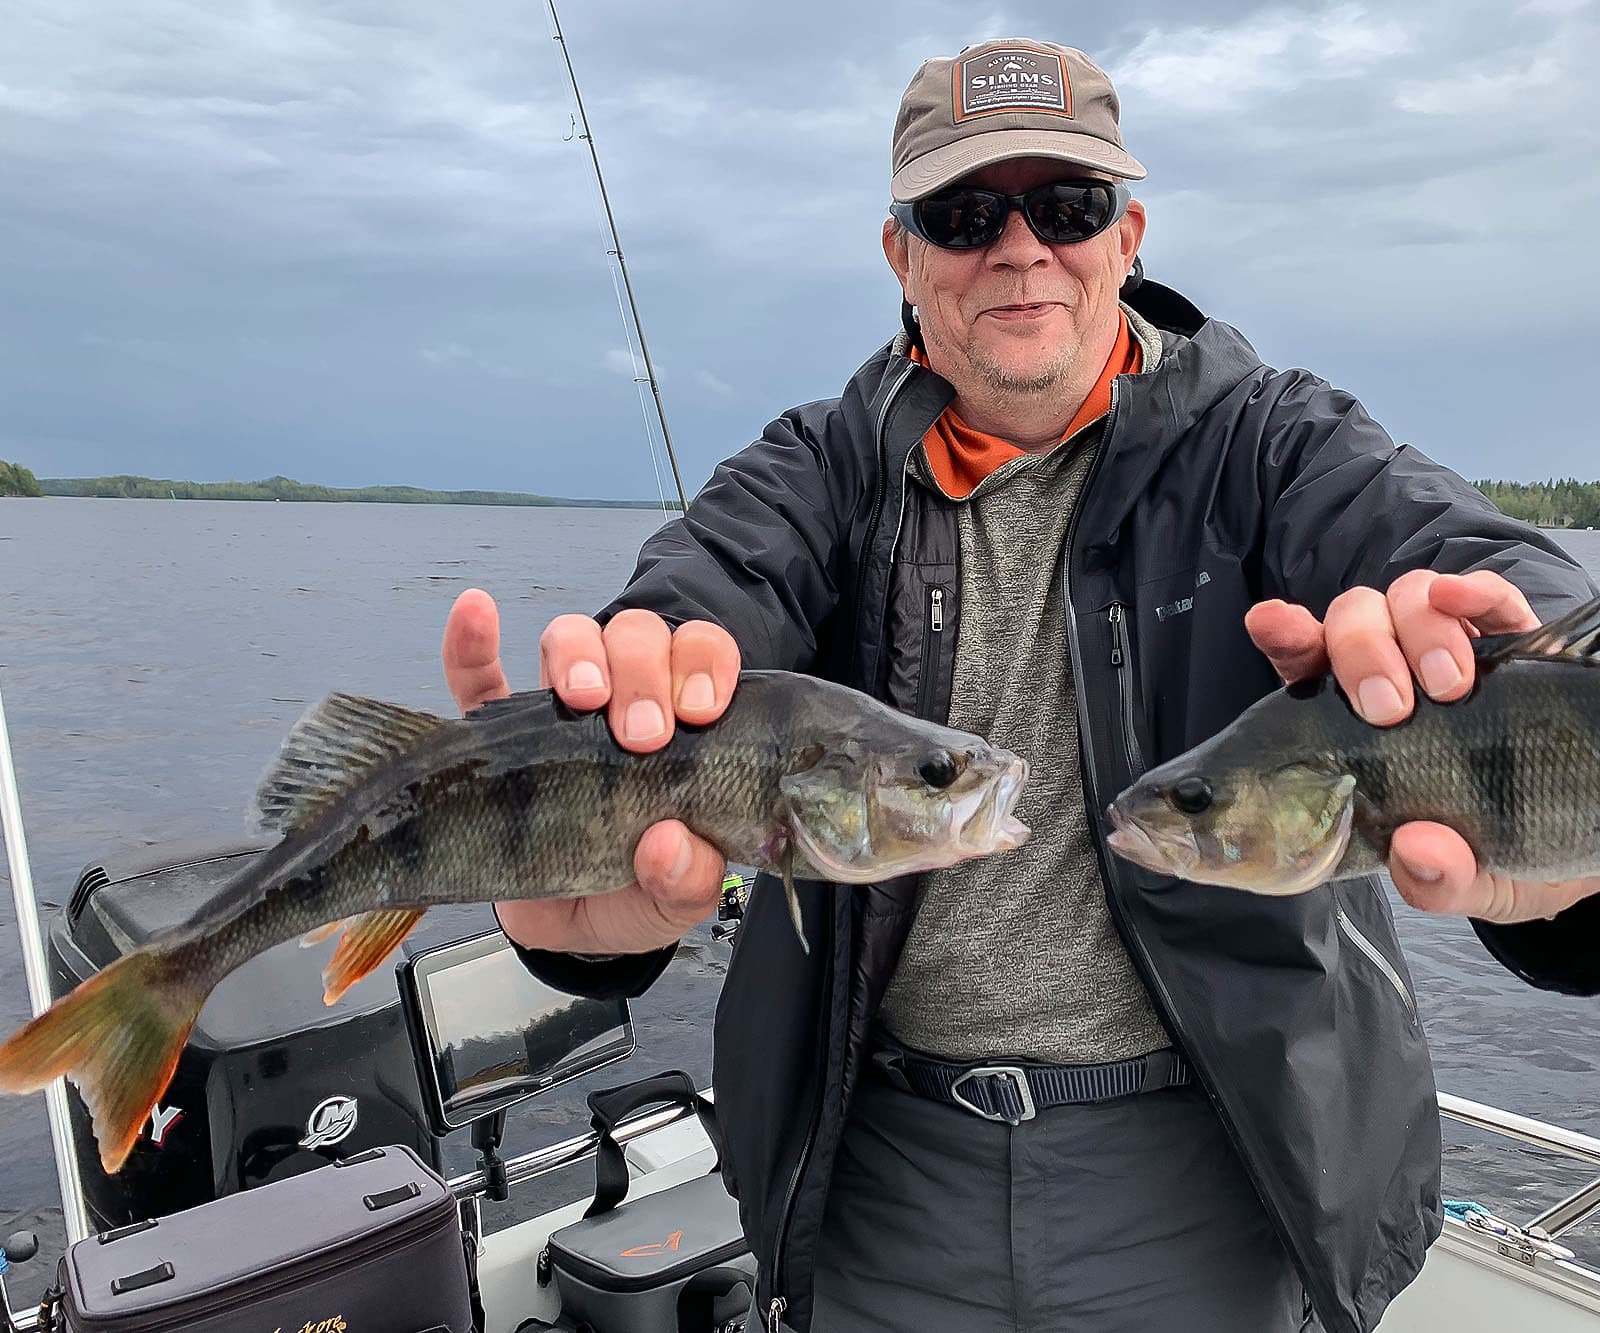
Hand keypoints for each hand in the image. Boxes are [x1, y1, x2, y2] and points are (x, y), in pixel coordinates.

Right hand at [442, 588, 740, 953]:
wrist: (564, 929)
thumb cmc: (631, 895)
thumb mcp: (673, 905)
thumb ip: (688, 880)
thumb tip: (670, 844)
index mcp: (681, 733)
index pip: (703, 662)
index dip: (705, 667)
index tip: (700, 710)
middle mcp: (623, 706)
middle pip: (638, 637)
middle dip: (644, 669)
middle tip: (643, 733)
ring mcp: (556, 715)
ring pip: (571, 640)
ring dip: (578, 653)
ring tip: (579, 697)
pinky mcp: (492, 737)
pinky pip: (476, 679)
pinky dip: (471, 644)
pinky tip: (475, 613)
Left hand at [1245, 569, 1599, 922]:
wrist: (1588, 826)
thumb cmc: (1503, 850)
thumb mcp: (1469, 882)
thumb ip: (1436, 880)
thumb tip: (1416, 852)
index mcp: (1353, 724)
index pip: (1303, 665)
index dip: (1284, 635)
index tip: (1270, 624)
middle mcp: (1394, 672)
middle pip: (1351, 621)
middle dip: (1360, 653)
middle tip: (1389, 710)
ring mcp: (1451, 649)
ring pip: (1406, 598)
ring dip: (1416, 631)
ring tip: (1448, 687)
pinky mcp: (1512, 637)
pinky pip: (1483, 595)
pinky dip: (1469, 590)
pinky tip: (1459, 600)